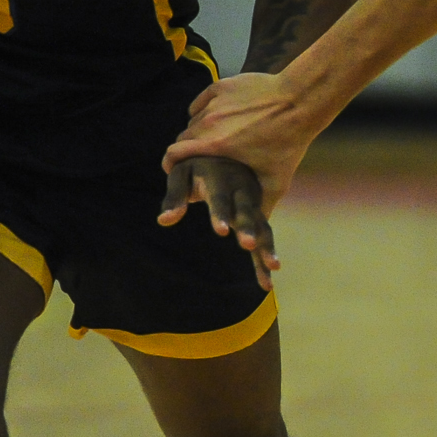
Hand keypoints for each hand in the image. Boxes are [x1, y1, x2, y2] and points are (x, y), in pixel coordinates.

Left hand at [158, 155, 278, 288]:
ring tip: (272, 267)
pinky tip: (267, 282)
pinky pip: (263, 238)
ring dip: (266, 246)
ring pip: (262, 226)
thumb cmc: (196, 167)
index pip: (220, 198)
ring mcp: (253, 204)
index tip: (221, 231)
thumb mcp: (181, 175)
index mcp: (222, 179)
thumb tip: (164, 221)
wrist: (225, 154)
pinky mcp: (258, 216)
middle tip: (248, 245)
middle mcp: (243, 191)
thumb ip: (174, 197)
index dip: (221, 213)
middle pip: (247, 212)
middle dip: (249, 229)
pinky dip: (265, 258)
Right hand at [162, 69, 315, 234]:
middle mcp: (209, 121)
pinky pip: (204, 100)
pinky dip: (206, 109)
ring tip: (209, 140)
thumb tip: (257, 235)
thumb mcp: (276, 180)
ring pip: (194, 118)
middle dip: (187, 150)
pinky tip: (216, 116)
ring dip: (198, 130)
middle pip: (183, 137)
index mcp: (214, 145)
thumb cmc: (290, 143)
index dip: (171, 164)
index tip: (173, 171)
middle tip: (195, 159)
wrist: (302, 101)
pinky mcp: (223, 85)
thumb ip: (260, 206)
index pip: (174, 155)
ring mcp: (215, 101)